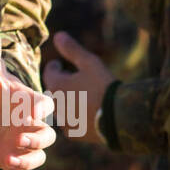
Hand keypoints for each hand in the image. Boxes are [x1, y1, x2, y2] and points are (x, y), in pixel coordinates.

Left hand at [0, 29, 55, 169]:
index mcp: (31, 103)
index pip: (45, 105)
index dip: (40, 110)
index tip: (29, 114)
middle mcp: (33, 126)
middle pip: (47, 136)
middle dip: (37, 140)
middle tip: (20, 138)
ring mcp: (25, 144)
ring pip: (37, 157)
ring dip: (27, 160)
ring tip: (10, 160)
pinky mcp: (13, 159)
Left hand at [42, 31, 115, 145]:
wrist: (119, 118)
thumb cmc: (103, 86)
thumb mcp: (88, 62)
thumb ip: (72, 49)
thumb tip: (58, 35)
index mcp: (55, 85)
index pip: (49, 72)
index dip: (55, 67)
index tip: (60, 64)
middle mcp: (54, 104)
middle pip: (53, 90)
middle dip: (60, 84)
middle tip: (70, 79)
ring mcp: (63, 121)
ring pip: (60, 107)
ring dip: (67, 101)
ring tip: (80, 96)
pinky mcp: (74, 134)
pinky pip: (70, 122)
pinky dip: (75, 116)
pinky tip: (86, 113)